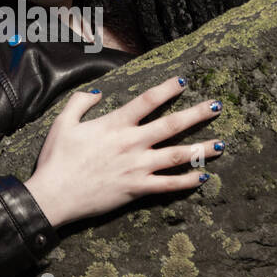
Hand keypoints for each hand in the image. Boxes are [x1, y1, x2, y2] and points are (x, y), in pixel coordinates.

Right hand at [23, 76, 224, 228]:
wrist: (54, 195)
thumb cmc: (56, 159)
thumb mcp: (62, 123)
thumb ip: (80, 102)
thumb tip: (98, 93)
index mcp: (114, 124)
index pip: (147, 101)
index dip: (167, 89)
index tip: (183, 81)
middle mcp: (131, 143)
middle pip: (171, 125)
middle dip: (197, 114)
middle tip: (218, 106)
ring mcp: (137, 167)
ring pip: (177, 156)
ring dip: (201, 149)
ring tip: (221, 144)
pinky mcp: (137, 189)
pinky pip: (168, 185)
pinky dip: (187, 181)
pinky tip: (203, 176)